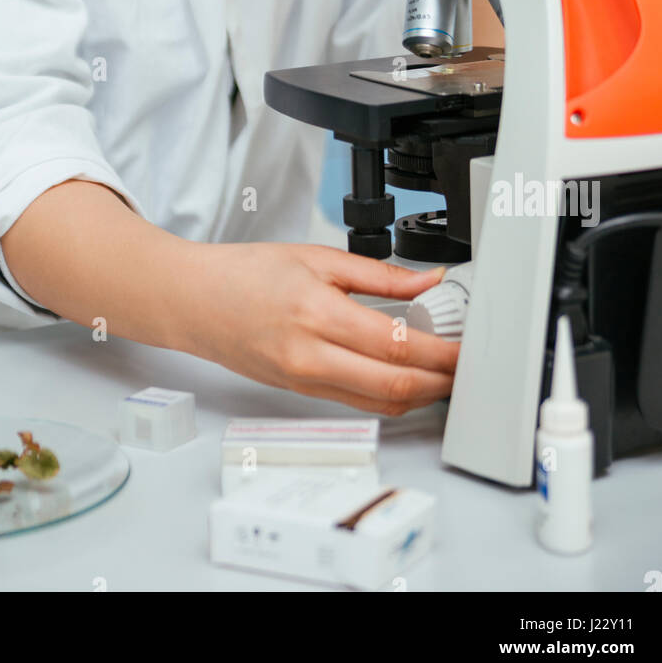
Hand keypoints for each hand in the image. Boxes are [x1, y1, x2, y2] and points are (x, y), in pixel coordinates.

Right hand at [183, 241, 457, 414]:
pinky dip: (391, 396)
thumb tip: (428, 280)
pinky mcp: (301, 394)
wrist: (195, 301)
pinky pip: (358, 404)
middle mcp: (311, 357)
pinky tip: (406, 379)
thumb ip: (379, 274)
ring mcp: (305, 382)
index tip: (466, 346)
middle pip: (394, 386)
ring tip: (444, 374)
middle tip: (466, 367)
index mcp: (317, 313)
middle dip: (440, 381)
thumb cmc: (246, 274)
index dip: (441, 352)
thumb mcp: (317, 257)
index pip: (396, 344)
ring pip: (380, 403)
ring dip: (420, 395)